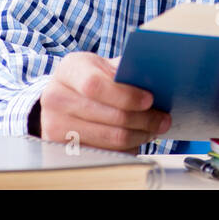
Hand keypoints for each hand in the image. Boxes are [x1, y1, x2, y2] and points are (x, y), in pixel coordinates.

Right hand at [37, 51, 171, 153]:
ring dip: (139, 135)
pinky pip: (106, 154)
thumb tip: (154, 78)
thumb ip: (124, 69)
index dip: (126, 95)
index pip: (95, 85)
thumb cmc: (89, 78)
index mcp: (68, 70)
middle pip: (108, 116)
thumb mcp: (102, 66)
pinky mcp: (63, 148)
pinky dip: (127, 148)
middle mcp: (56, 98)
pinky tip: (136, 138)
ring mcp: (56, 126)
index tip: (150, 100)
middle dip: (143, 119)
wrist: (62, 97)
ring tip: (153, 129)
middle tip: (162, 119)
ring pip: (110, 139)